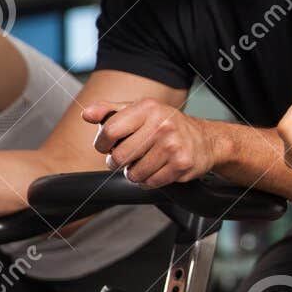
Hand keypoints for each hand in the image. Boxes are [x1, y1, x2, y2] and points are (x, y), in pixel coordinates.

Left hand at [83, 99, 220, 187]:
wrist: (205, 140)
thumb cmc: (168, 124)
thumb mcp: (140, 110)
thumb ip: (110, 111)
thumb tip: (86, 115)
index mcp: (148, 108)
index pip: (110, 130)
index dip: (102, 143)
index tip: (106, 146)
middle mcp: (162, 124)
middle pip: (120, 156)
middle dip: (117, 162)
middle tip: (126, 158)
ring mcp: (173, 145)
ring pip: (134, 173)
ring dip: (134, 173)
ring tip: (143, 163)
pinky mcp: (181, 164)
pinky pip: (150, 183)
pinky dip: (148, 181)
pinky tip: (155, 170)